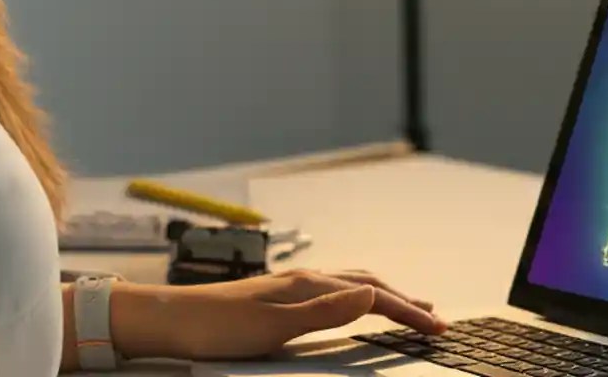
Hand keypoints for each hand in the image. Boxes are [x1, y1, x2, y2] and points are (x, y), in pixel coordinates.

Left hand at [113, 269, 445, 361]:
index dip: (409, 312)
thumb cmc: (219, 329)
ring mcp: (291, 284)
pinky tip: (348, 301)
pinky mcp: (278, 294)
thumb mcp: (275, 328)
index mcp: (311, 286)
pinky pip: (332, 289)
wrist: (169, 319)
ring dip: (382, 293)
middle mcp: (306, 279)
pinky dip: (356, 293)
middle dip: (403, 300)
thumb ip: (327, 311)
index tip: (438, 327)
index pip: (374, 297)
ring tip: (402, 304)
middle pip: (368, 284)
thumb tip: (375, 291)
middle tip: (433, 317)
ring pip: (350, 283)